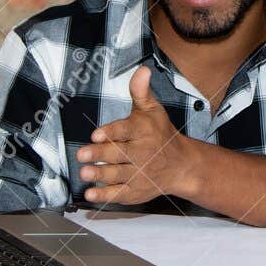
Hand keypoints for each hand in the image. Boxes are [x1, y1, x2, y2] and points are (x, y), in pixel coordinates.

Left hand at [76, 67, 195, 204]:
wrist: (182, 165)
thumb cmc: (161, 134)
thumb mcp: (152, 110)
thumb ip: (140, 91)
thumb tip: (141, 70)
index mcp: (144, 131)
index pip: (126, 130)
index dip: (111, 133)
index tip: (96, 135)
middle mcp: (142, 153)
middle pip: (119, 153)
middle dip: (100, 154)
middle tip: (83, 154)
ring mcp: (139, 173)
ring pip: (117, 174)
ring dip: (100, 174)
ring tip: (85, 173)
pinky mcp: (135, 191)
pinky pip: (119, 194)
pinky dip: (105, 195)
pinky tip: (91, 194)